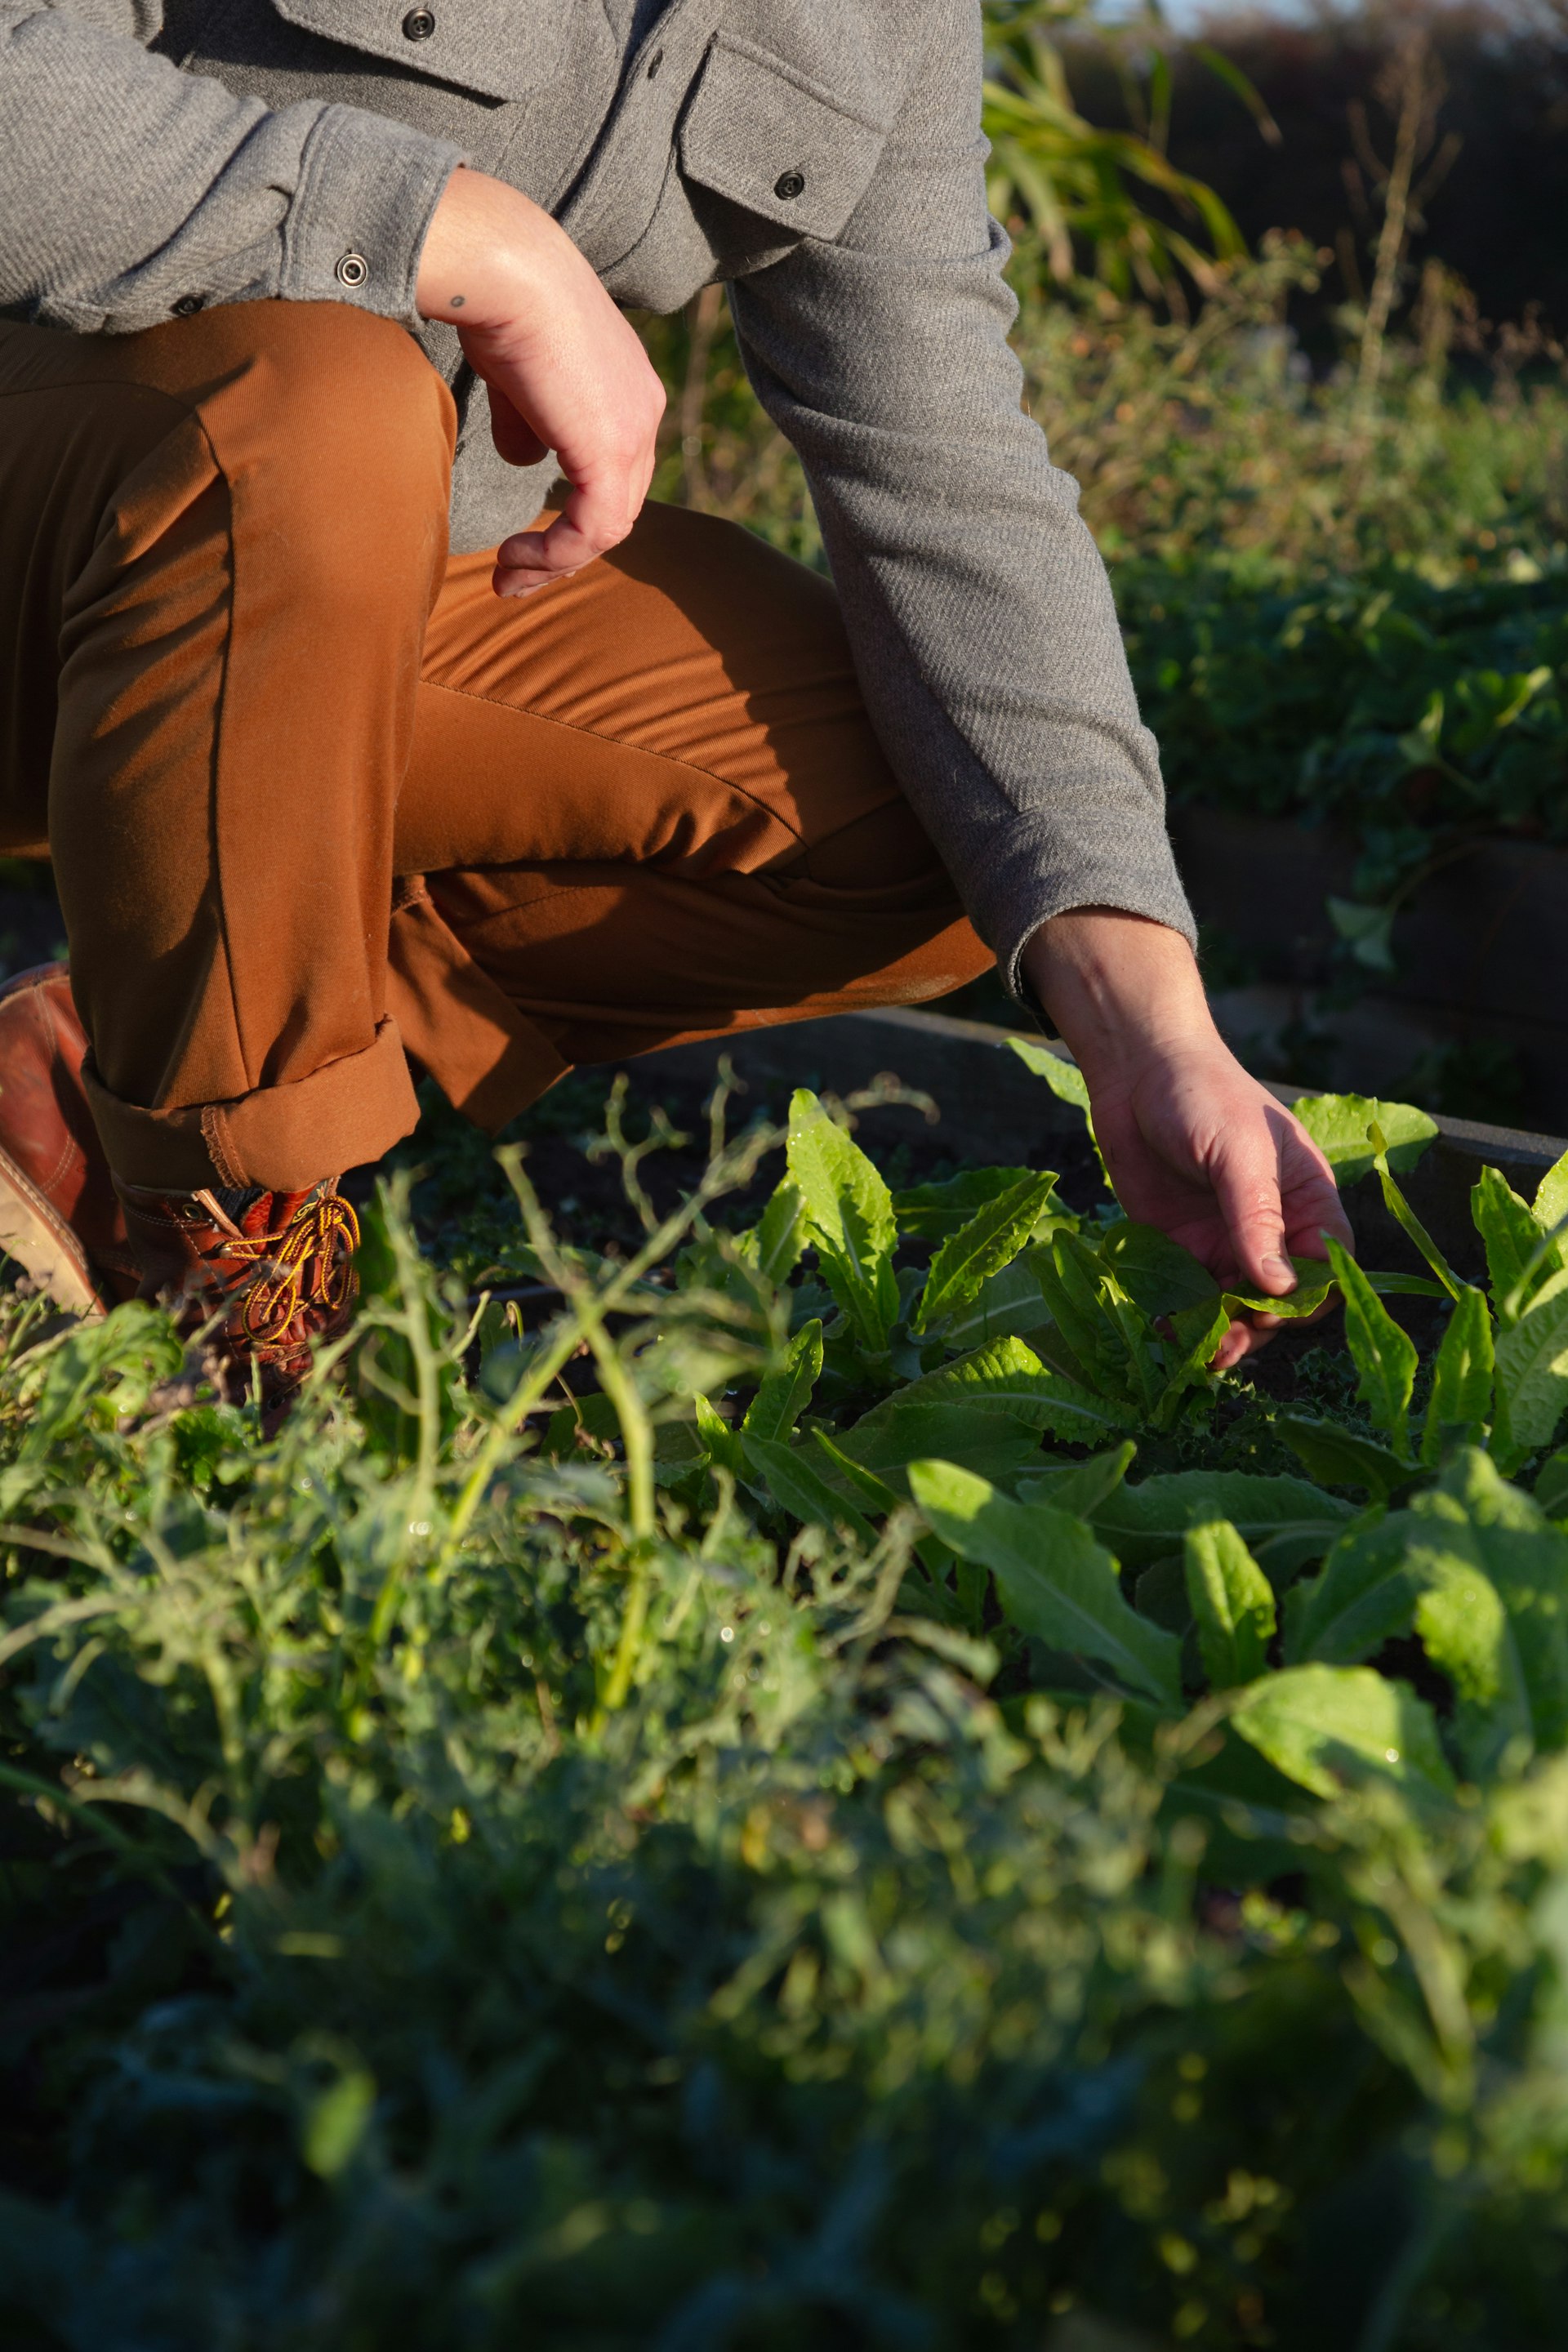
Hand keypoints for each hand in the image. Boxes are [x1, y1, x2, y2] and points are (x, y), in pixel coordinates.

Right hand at [416, 167, 665, 595]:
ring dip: (555, 562)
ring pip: (607, 525)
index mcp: (630, 389)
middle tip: (516, 577)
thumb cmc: (499, 303)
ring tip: (509, 579)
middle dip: (566, 551)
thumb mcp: (517, 374)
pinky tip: (515, 559)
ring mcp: (635, 432)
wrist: (505, 269)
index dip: (573, 515)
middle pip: (615, 505)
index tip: (525, 544)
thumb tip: (524, 457)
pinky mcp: (612, 453)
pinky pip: (593, 530)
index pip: (612, 472)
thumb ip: (527, 421)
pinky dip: (555, 555)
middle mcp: (644, 410)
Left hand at [1021, 910, 1350, 1368]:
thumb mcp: (1239, 1152)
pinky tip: (1164, 1334)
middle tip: (1222, 1344)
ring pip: (1233, 1308)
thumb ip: (1257, 1218)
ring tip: (1195, 1352)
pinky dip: (1179, 1320)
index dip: (1306, 1298)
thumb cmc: (1203, 1094)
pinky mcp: (1179, 1249)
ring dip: (1218, 1334)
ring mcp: (1224, 1243)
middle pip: (1278, 1301)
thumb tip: (1280, 1287)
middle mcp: (1271, 1231)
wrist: (1135, 1070)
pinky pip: (1187, 1298)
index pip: (1327, 1269)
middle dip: (1256, 1327)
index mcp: (1307, 1203)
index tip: (1272, 1311)